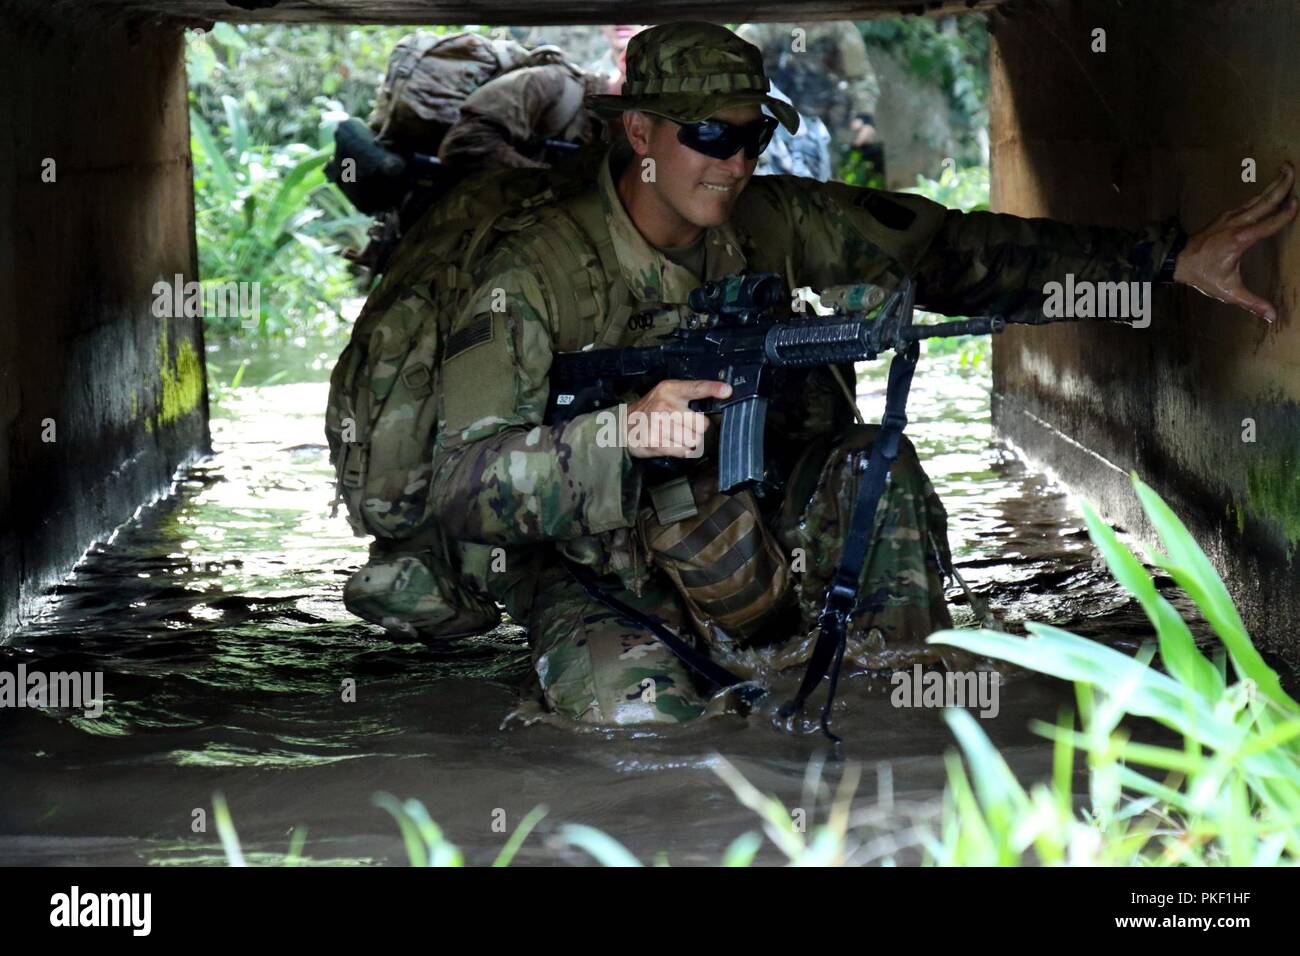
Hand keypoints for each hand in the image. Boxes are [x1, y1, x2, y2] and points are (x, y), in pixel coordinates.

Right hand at [623, 379, 730, 458]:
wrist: (623, 426)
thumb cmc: (650, 410)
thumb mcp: (666, 393)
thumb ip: (689, 394)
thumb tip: (720, 394)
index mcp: (670, 389)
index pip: (696, 387)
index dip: (713, 388)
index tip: (727, 390)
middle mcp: (665, 405)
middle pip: (701, 424)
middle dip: (696, 429)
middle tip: (684, 427)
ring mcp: (659, 424)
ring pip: (693, 440)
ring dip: (688, 442)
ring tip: (674, 436)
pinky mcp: (656, 442)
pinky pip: (683, 451)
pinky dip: (681, 451)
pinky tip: (671, 444)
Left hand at [1174, 162, 1296, 322]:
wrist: (1177, 261)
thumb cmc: (1203, 276)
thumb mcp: (1228, 291)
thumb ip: (1252, 303)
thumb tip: (1272, 316)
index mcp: (1240, 240)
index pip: (1269, 224)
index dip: (1285, 214)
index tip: (1298, 203)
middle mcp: (1236, 224)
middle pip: (1263, 201)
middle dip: (1280, 184)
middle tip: (1292, 167)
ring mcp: (1229, 218)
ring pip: (1256, 198)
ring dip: (1272, 185)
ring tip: (1286, 170)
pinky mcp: (1224, 217)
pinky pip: (1247, 203)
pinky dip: (1261, 194)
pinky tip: (1268, 190)